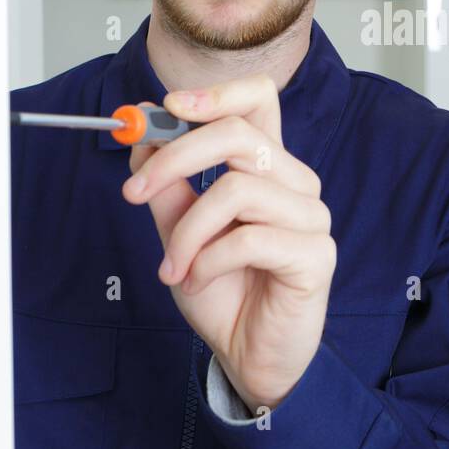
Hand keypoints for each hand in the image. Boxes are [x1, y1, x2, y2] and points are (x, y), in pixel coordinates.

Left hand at [121, 74, 335, 412]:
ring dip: (187, 233)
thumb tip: (142, 138)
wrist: (247, 356)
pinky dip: (208, 261)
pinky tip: (197, 282)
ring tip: (172, 268)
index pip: (258, 101)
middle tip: (132, 192)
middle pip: (238, 134)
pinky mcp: (315, 255)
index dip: (216, 93)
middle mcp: (295, 183)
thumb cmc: (223, 291)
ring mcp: (311, 217)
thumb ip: (167, 186)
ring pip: (236, 190)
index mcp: (267, 167)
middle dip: (174, 158)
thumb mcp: (180, 232)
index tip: (166, 106)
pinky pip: (248, 239)